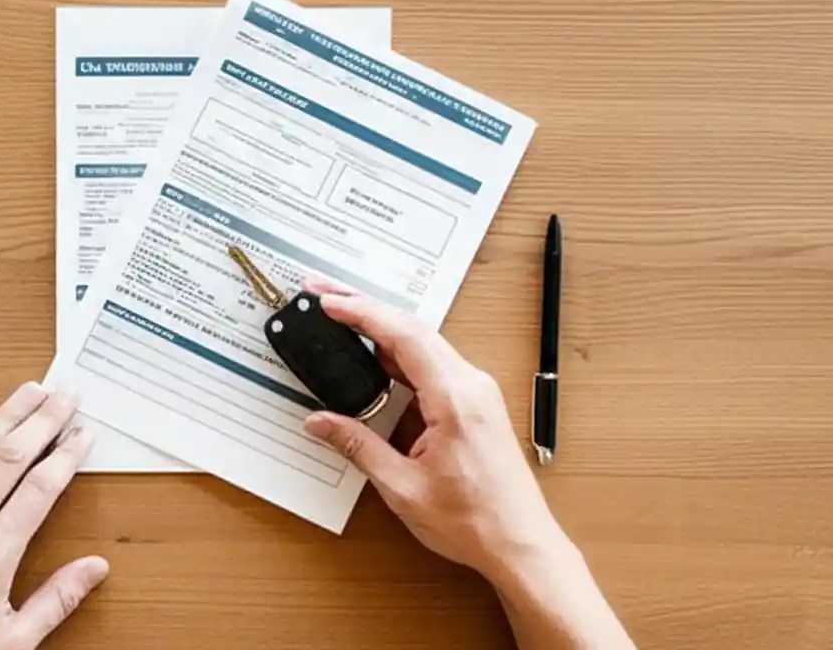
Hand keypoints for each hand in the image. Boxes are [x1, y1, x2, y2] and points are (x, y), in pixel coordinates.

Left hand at [0, 383, 107, 649]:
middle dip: (42, 421)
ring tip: (29, 392)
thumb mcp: (10, 643)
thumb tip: (94, 570)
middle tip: (65, 395)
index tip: (82, 435)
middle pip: (9, 459)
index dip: (66, 456)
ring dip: (4, 417)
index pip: (40, 490)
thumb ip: (57, 601)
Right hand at [300, 278, 567, 579]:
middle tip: (324, 297)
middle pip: (412, 329)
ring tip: (340, 320)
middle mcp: (471, 386)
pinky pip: (432, 364)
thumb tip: (320, 422)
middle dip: (365, 309)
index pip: (404, 336)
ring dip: (381, 331)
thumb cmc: (475, 522)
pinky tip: (374, 358)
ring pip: (422, 344)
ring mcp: (476, 392)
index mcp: (455, 400)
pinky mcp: (474, 403)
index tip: (330, 302)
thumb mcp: (402, 487)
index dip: (362, 312)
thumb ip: (357, 447)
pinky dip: (398, 355)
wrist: (521, 543)